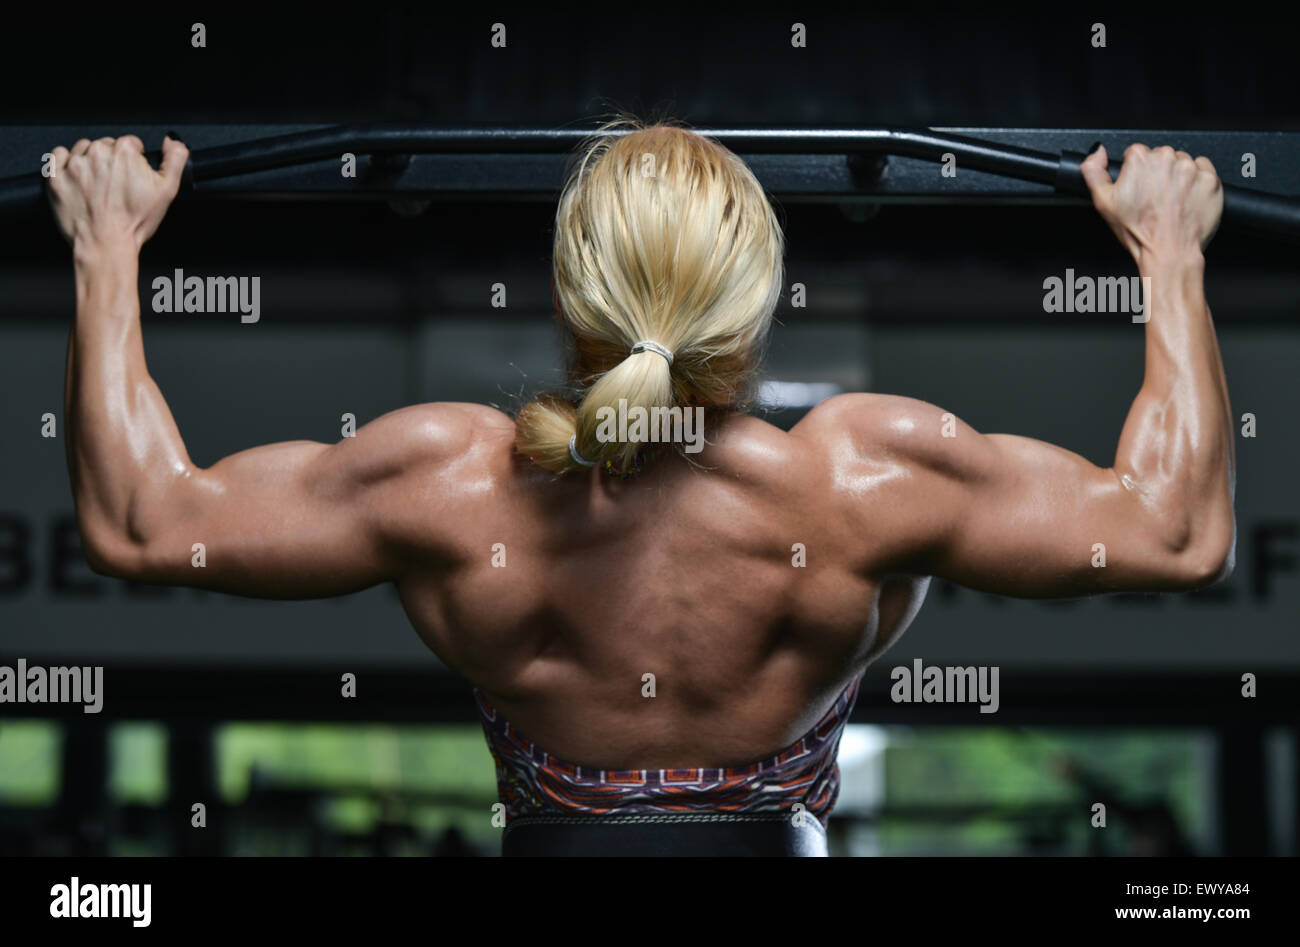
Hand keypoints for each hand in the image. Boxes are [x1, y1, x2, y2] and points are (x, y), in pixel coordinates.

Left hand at [47, 135, 188, 252]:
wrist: (106, 244)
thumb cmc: (134, 222)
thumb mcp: (168, 192)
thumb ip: (175, 160)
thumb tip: (172, 142)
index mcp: (124, 152)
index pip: (131, 144)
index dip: (134, 162)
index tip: (132, 177)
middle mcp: (98, 153)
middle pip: (106, 145)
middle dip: (112, 162)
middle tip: (115, 186)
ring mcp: (74, 164)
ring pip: (84, 149)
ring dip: (90, 161)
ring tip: (97, 185)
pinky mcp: (56, 175)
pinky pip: (58, 155)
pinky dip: (66, 162)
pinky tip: (77, 178)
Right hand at [1081, 143, 1222, 263]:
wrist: (1169, 251)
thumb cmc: (1138, 231)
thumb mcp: (1102, 202)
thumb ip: (1093, 172)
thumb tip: (1098, 152)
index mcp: (1140, 159)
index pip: (1137, 154)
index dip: (1135, 173)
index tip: (1139, 189)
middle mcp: (1166, 158)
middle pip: (1161, 157)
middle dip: (1158, 173)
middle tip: (1155, 199)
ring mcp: (1190, 168)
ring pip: (1182, 163)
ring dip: (1178, 177)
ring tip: (1171, 201)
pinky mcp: (1210, 178)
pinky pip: (1203, 170)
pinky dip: (1197, 182)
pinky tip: (1187, 199)